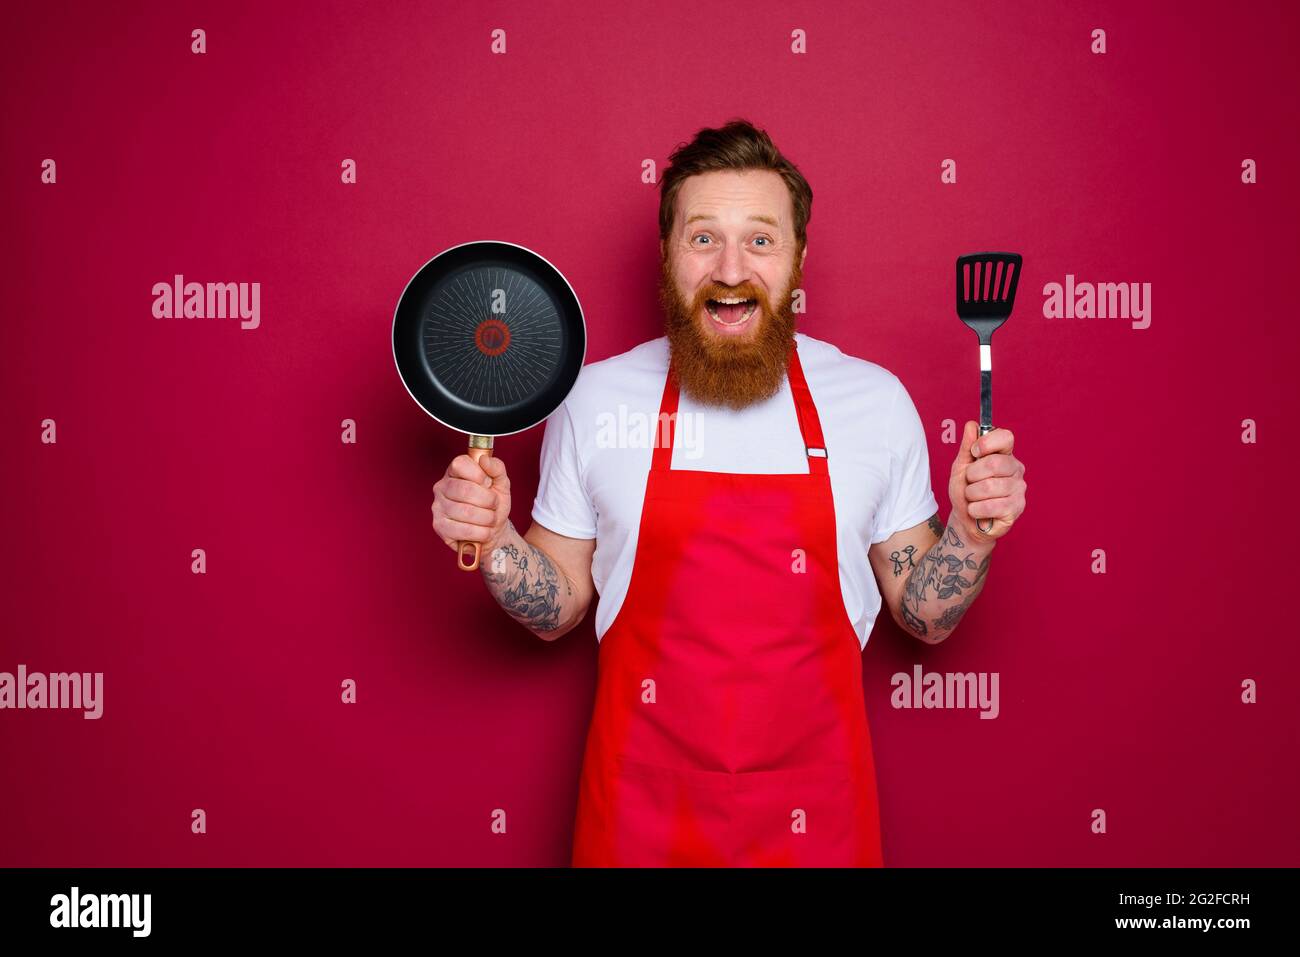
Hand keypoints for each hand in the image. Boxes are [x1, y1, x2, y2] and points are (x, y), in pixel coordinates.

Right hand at [432, 452, 511, 557]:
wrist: (494, 531)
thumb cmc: (494, 504)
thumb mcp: (501, 483)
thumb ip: (496, 467)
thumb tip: (484, 460)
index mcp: (455, 471)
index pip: (460, 464)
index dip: (479, 475)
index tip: (488, 484)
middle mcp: (442, 487)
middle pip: (465, 489)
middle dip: (488, 500)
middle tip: (494, 505)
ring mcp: (438, 507)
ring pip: (466, 512)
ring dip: (487, 518)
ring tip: (490, 519)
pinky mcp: (439, 527)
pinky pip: (464, 530)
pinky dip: (481, 532)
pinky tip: (484, 531)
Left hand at [948, 420, 1025, 544]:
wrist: (966, 520)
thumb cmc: (966, 492)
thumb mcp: (961, 467)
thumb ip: (967, 447)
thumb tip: (972, 425)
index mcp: (1004, 455)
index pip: (1006, 437)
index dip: (986, 443)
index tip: (974, 453)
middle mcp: (1016, 469)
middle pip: (994, 463)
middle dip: (972, 475)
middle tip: (970, 483)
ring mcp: (1019, 489)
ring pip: (988, 486)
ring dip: (971, 494)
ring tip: (974, 498)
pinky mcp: (1016, 508)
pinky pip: (990, 506)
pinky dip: (976, 509)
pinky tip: (978, 510)